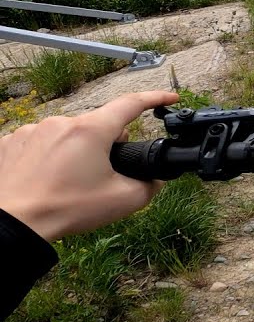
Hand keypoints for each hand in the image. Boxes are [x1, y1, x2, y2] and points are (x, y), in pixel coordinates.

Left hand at [0, 91, 178, 241]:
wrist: (13, 224)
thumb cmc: (65, 209)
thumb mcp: (123, 201)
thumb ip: (149, 185)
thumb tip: (154, 178)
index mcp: (90, 130)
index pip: (131, 104)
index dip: (156, 98)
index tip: (170, 98)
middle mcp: (60, 123)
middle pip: (97, 125)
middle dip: (106, 145)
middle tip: (102, 175)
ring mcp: (31, 131)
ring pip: (67, 134)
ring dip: (75, 151)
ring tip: (68, 182)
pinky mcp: (11, 143)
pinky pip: (40, 142)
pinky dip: (48, 156)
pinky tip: (46, 179)